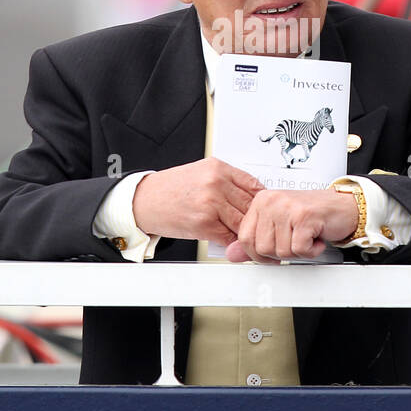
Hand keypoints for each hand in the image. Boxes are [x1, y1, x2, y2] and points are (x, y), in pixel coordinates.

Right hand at [132, 159, 263, 245]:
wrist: (145, 200)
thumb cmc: (171, 188)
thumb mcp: (201, 172)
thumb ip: (226, 182)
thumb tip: (251, 196)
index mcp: (217, 168)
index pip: (253, 184)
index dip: (262, 200)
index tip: (265, 208)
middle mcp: (216, 183)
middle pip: (251, 204)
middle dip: (256, 218)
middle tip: (259, 225)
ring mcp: (211, 204)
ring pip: (243, 222)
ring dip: (246, 232)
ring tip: (247, 236)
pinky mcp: (204, 224)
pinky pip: (229, 237)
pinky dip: (233, 242)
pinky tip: (232, 242)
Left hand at [226, 188, 359, 263]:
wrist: (343, 206)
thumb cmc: (312, 214)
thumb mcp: (279, 226)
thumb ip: (256, 239)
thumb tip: (233, 255)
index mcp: (261, 201)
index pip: (244, 237)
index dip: (257, 253)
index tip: (272, 252)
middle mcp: (271, 201)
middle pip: (261, 247)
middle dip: (280, 253)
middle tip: (294, 242)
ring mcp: (287, 208)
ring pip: (280, 251)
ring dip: (297, 252)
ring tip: (306, 237)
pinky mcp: (304, 217)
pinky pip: (298, 250)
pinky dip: (310, 251)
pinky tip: (315, 239)